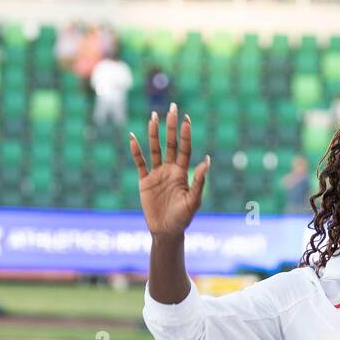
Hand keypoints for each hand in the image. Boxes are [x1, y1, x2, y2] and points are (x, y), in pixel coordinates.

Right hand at [129, 102, 209, 238]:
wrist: (166, 231)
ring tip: (153, 116)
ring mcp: (157, 174)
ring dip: (153, 133)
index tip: (186, 118)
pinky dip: (136, 151)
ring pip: (155, 149)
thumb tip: (207, 160)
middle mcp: (170, 170)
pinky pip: (140, 163)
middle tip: (172, 107)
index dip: (186, 134)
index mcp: (182, 173)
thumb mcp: (193, 201)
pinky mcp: (144, 181)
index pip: (185, 149)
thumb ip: (198, 181)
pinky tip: (133, 137)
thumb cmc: (182, 219)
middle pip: (171, 143)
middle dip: (171, 126)